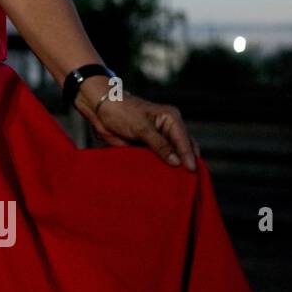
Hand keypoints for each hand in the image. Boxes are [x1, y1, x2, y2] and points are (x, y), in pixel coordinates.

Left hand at [78, 82, 199, 169]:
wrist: (100, 110)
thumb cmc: (121, 112)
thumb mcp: (142, 128)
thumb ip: (160, 145)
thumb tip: (176, 161)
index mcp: (171, 118)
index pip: (184, 139)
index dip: (188, 155)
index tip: (192, 170)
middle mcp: (168, 128)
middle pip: (182, 148)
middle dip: (185, 162)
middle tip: (190, 179)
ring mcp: (159, 138)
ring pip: (172, 155)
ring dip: (174, 166)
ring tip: (180, 181)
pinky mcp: (149, 145)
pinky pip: (159, 158)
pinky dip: (162, 167)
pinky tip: (165, 177)